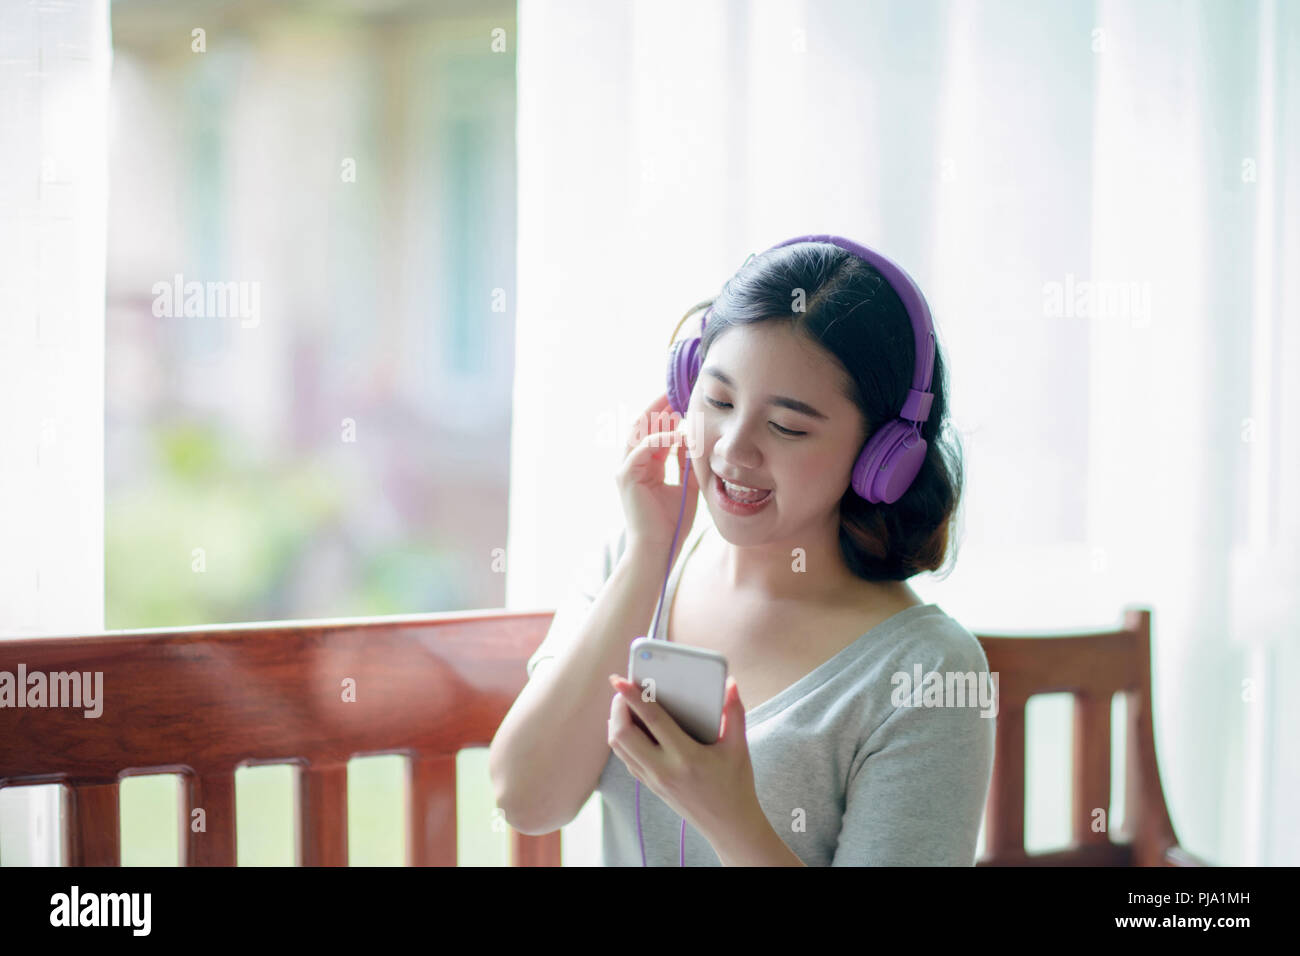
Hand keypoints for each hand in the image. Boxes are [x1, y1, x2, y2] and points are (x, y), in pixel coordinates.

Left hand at [606, 672, 763, 851]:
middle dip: (618, 707)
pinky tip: (629, 726)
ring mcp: (654, 780)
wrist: (729, 825)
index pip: (652, 721)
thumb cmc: (736, 784)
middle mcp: (664, 770)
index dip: (633, 697)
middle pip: (623, 735)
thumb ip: (734, 712)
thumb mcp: (739, 747)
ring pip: (619, 748)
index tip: (619, 680)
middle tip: (624, 690)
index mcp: (687, 757)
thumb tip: (731, 683)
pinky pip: (625, 759)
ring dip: (616, 722)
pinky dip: (621, 739)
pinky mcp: (650, 786)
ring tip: (624, 703)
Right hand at [615, 392, 700, 560]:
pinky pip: (642, 449)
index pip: (655, 432)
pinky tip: (677, 433)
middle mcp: (633, 464)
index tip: (684, 400)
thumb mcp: (687, 486)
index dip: (668, 415)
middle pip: (644, 426)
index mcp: (647, 466)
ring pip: (640, 432)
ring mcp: (627, 469)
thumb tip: (694, 440)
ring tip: (675, 401)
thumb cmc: (672, 523)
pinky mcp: (626, 476)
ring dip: (658, 416)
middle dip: (660, 407)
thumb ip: (688, 463)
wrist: (658, 549)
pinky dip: (659, 439)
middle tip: (677, 390)